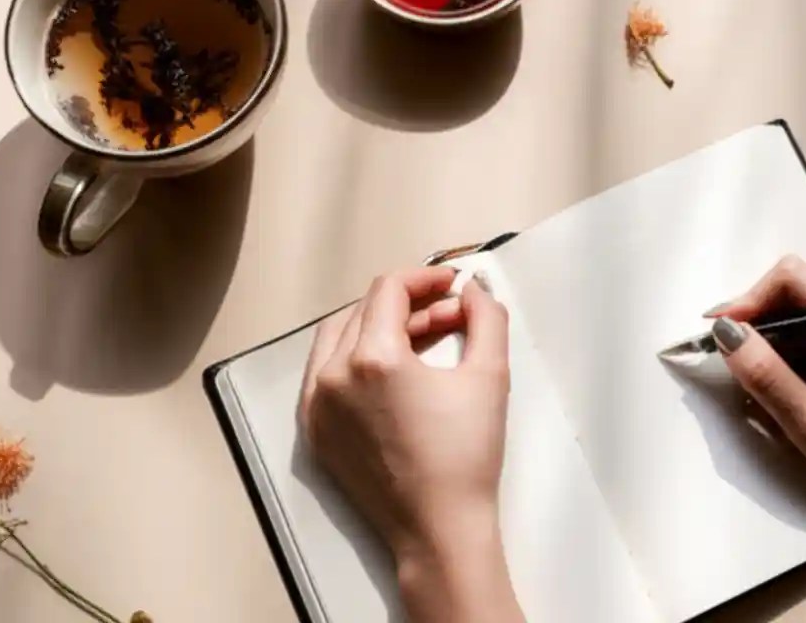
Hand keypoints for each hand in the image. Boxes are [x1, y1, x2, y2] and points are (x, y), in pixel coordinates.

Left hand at [299, 267, 521, 622]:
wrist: (438, 528)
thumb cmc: (465, 457)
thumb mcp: (490, 375)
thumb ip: (486, 317)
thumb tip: (473, 291)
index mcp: (373, 359)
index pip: (390, 290)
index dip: (424, 277)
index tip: (452, 283)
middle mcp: (333, 376)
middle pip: (363, 311)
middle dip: (407, 303)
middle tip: (447, 313)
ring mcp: (317, 406)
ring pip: (338, 339)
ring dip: (378, 326)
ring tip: (421, 338)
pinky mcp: (315, 431)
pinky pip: (325, 375)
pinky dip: (354, 359)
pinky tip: (392, 370)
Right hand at [707, 257, 805, 512]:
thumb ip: (767, 375)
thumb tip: (726, 332)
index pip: (792, 280)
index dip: (749, 299)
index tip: (721, 334)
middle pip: (794, 290)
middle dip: (755, 319)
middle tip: (731, 359)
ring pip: (800, 309)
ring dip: (770, 336)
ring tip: (756, 378)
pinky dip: (788, 348)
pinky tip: (783, 382)